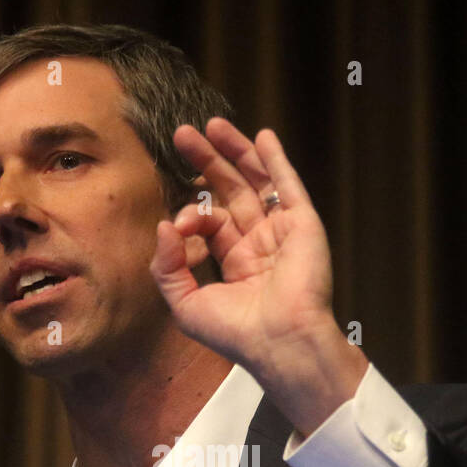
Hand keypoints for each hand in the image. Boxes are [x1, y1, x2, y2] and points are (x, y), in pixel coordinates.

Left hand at [149, 118, 367, 437]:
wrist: (280, 341)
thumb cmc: (236, 334)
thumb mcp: (185, 304)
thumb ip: (167, 267)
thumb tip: (164, 225)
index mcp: (237, 263)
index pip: (210, 222)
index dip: (191, 214)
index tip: (179, 224)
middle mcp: (260, 244)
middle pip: (231, 192)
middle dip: (207, 162)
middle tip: (183, 136)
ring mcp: (282, 232)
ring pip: (257, 182)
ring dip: (236, 151)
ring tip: (212, 124)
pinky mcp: (302, 225)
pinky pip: (287, 186)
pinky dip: (276, 160)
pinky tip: (263, 137)